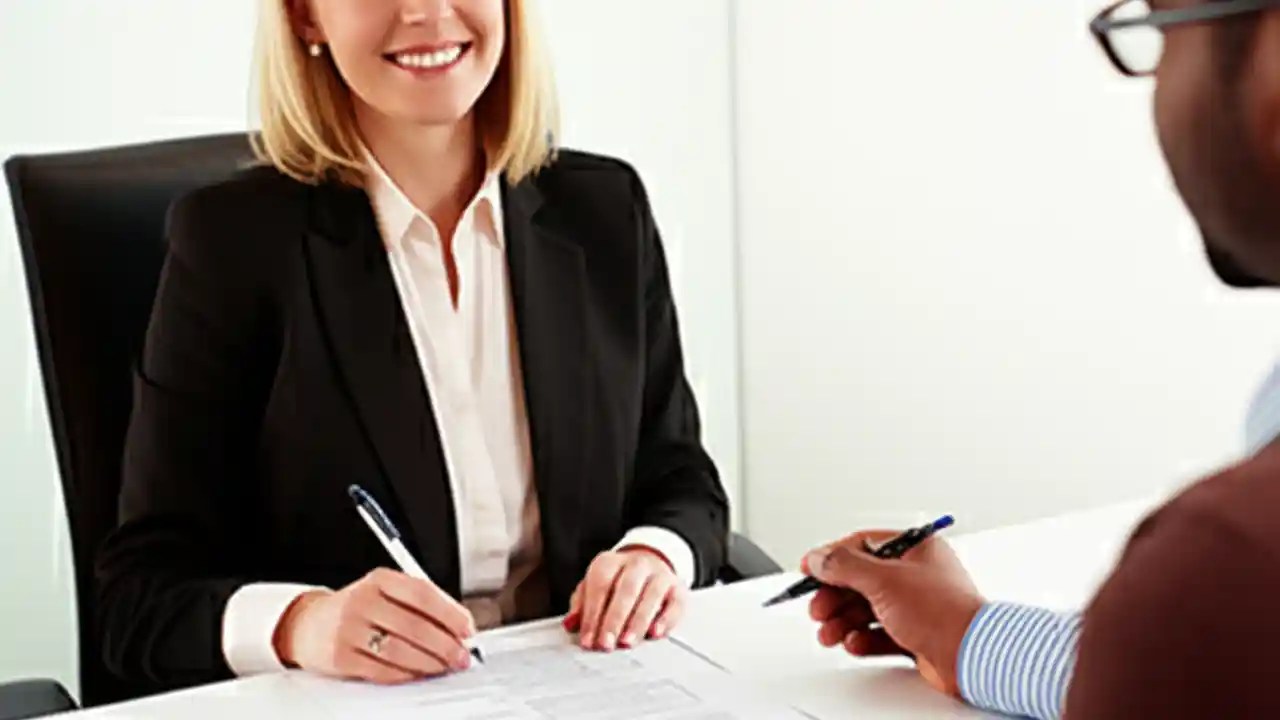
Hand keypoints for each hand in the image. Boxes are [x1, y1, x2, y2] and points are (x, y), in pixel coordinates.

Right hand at [272, 568, 476, 683]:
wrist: (309, 624)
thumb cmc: (357, 608)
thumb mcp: (384, 592)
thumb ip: (419, 604)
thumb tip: (458, 626)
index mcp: (379, 580)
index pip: (423, 594)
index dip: (450, 613)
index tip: (467, 629)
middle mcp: (363, 601)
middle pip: (414, 626)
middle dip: (446, 645)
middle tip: (461, 655)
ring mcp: (349, 630)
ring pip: (401, 651)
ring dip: (430, 663)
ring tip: (444, 666)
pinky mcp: (341, 657)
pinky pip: (382, 670)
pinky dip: (406, 674)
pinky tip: (418, 673)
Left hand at [562, 548, 686, 650]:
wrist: (651, 563)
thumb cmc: (617, 582)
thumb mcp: (594, 587)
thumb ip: (581, 605)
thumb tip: (570, 624)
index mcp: (610, 563)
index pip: (600, 586)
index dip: (592, 614)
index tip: (587, 640)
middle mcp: (637, 565)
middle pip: (625, 590)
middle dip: (614, 620)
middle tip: (605, 644)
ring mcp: (660, 575)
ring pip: (651, 596)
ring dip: (638, 621)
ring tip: (627, 642)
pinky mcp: (678, 589)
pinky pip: (675, 603)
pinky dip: (666, 619)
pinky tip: (655, 633)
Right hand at [803, 531, 984, 696]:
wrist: (973, 655)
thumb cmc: (944, 612)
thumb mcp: (884, 580)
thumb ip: (844, 566)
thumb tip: (819, 557)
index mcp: (915, 549)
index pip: (863, 545)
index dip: (832, 557)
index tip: (809, 569)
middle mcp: (916, 575)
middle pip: (861, 580)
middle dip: (835, 597)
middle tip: (818, 609)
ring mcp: (917, 606)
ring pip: (868, 609)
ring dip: (844, 622)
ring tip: (830, 634)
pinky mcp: (917, 635)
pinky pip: (880, 634)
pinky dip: (863, 640)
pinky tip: (855, 644)